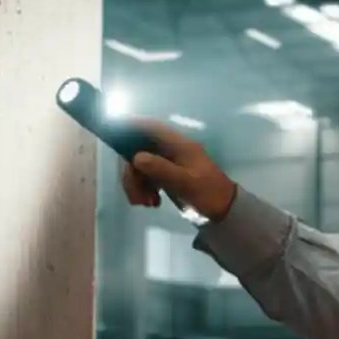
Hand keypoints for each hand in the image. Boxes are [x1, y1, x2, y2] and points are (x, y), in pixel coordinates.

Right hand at [119, 117, 236, 221]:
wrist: (225, 212)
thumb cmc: (209, 194)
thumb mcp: (186, 183)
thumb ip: (162, 169)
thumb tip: (136, 157)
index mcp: (179, 146)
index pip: (152, 128)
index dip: (131, 126)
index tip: (113, 132)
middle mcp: (172, 151)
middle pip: (139, 151)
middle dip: (132, 173)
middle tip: (137, 197)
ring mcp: (169, 163)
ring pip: (140, 166)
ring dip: (137, 185)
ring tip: (147, 204)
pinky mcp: (167, 176)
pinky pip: (146, 178)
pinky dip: (144, 190)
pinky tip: (152, 203)